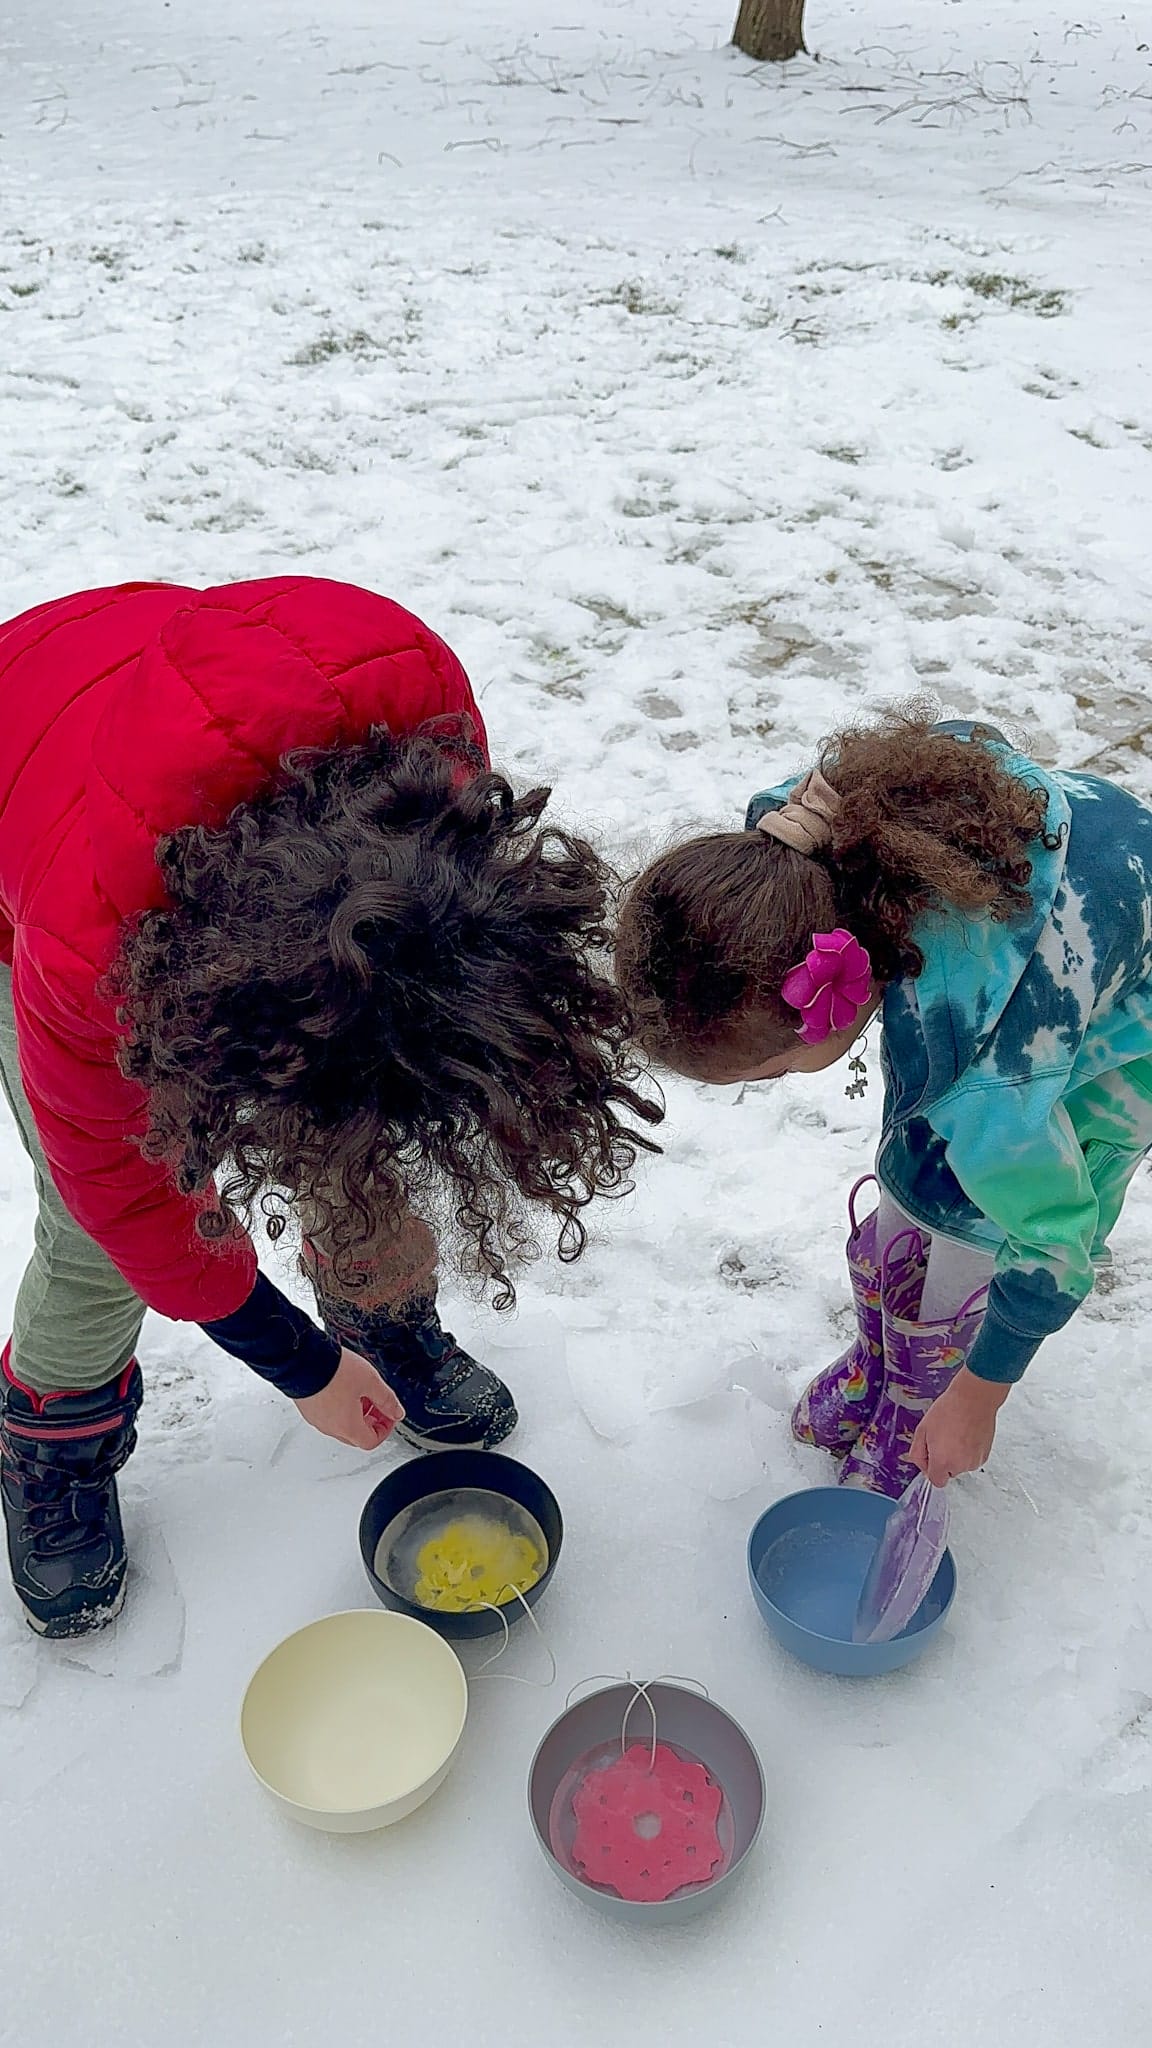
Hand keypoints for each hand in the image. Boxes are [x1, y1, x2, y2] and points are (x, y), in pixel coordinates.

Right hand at [293, 1348, 404, 1449]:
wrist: (300, 1360)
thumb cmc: (332, 1371)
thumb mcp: (370, 1381)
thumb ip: (387, 1399)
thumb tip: (397, 1412)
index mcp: (348, 1426)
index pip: (371, 1441)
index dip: (385, 1429)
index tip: (388, 1413)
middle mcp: (330, 1428)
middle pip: (356, 1435)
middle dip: (370, 1420)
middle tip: (376, 1402)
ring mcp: (316, 1419)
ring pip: (341, 1425)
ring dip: (354, 1413)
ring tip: (358, 1390)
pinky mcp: (307, 1408)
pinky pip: (327, 1415)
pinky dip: (338, 1407)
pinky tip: (341, 1386)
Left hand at [909, 1368, 1009, 1486]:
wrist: (974, 1399)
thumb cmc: (949, 1410)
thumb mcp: (922, 1429)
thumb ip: (917, 1452)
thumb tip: (921, 1463)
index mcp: (942, 1462)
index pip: (936, 1481)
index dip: (930, 1468)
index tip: (930, 1454)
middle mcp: (961, 1466)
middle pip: (948, 1473)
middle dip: (944, 1460)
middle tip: (943, 1438)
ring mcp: (975, 1461)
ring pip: (961, 1465)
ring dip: (957, 1455)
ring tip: (955, 1433)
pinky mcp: (985, 1454)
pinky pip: (972, 1458)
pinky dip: (968, 1450)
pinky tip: (966, 1434)